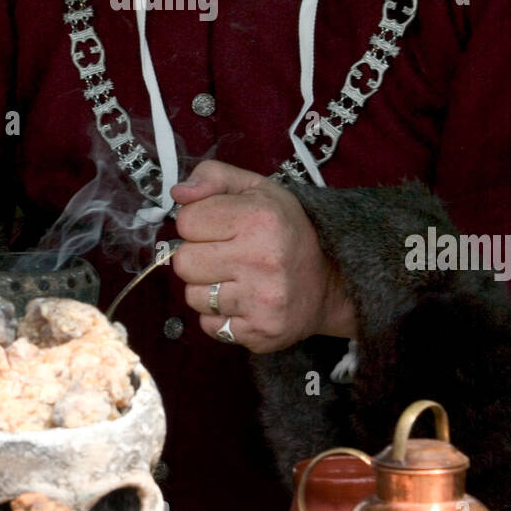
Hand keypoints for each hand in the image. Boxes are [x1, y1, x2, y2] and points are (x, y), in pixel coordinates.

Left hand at [170, 160, 355, 351]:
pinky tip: (241, 302)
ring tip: (234, 279)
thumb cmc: (287, 230)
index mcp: (259, 217)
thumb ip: (214, 177)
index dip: (198, 222)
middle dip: (199, 256)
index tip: (219, 226)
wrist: (331, 283)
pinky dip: (219, 315)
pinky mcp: (259, 333)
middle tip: (225, 254)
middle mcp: (261, 259)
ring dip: (207, 288)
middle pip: (183, 262)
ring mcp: (260, 301)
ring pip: (193, 297)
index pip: (186, 221)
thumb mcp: (257, 189)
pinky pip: (209, 325)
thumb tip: (179, 193)